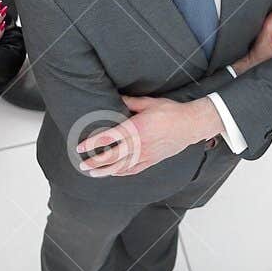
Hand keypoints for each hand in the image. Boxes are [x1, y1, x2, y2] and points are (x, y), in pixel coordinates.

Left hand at [75, 96, 221, 176]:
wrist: (191, 125)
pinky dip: (121, 173)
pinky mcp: (153, 160)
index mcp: (135, 128)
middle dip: (95, 162)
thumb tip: (115, 97)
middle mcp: (139, 144)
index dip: (92, 144)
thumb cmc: (171, 111)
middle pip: (112, 157)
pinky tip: (113, 173)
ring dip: (105, 171)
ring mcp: (146, 154)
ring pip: (121, 167)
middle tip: (82, 164)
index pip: (108, 138)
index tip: (80, 147)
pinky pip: (134, 170)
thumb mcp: (149, 103)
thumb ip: (130, 102)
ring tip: (92, 172)